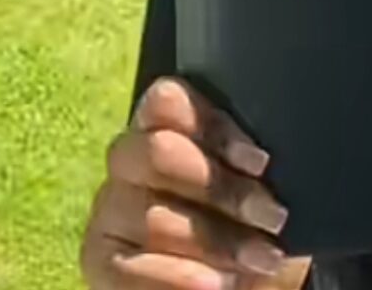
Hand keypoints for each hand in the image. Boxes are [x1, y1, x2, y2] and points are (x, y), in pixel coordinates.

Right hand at [81, 77, 294, 288]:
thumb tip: (268, 161)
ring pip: (153, 217)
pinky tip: (215, 285)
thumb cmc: (249, 219)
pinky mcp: (99, 261)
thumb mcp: (259, 183)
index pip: (168, 100)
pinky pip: (128, 270)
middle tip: (272, 217)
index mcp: (165, 123)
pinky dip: (179, 280)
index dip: (215, 128)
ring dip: (215, 242)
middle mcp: (128, 158)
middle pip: (158, 153)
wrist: (230, 280)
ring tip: (260, 259)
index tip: (261, 163)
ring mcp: (108, 209)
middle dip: (223, 189)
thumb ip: (253, 162)